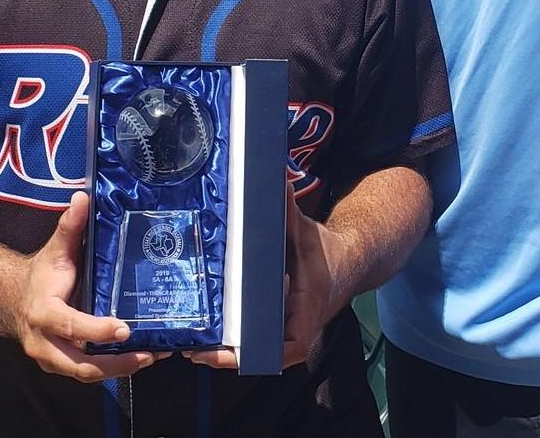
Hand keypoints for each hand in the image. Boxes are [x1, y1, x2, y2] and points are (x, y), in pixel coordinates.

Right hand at [15, 191, 163, 381]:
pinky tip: (141, 358)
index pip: (69, 325)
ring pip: (86, 373)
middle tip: (147, 354)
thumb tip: (82, 198)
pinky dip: (114, 369)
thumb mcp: (54, 250)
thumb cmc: (41, 275)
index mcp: (43, 313)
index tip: (123, 328)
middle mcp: (45, 343)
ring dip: (120, 369)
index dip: (95, 329)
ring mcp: (53, 360)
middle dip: (115, 363)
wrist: (15, 301)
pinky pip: (88, 372)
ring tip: (152, 357)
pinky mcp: (63, 367)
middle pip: (80, 364)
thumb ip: (69, 226)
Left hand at [186, 183, 343, 370]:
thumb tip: (278, 183)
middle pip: (263, 354)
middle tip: (197, 350)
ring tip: (191, 347)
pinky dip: (233, 340)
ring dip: (226, 352)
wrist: (348, 262)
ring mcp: (286, 328)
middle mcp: (297, 325)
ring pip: (256, 350)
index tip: (234, 351)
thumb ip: (289, 212)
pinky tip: (207, 336)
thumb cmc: (328, 251)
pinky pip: (254, 338)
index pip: (290, 345)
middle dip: (230, 356)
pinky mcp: (277, 323)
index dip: (262, 353)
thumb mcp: (307, 231)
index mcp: (308, 308)